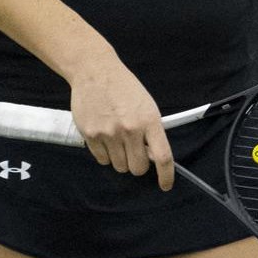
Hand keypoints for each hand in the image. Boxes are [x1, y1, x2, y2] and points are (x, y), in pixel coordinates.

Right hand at [68, 60, 174, 190]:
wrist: (95, 72)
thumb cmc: (125, 88)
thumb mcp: (147, 105)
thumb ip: (151, 131)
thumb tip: (152, 156)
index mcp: (149, 121)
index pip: (162, 156)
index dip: (166, 175)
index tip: (166, 185)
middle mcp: (129, 130)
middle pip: (138, 168)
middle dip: (139, 165)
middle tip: (135, 152)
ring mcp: (108, 134)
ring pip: (119, 166)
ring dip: (121, 159)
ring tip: (118, 139)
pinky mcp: (90, 135)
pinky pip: (102, 160)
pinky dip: (106, 154)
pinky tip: (105, 137)